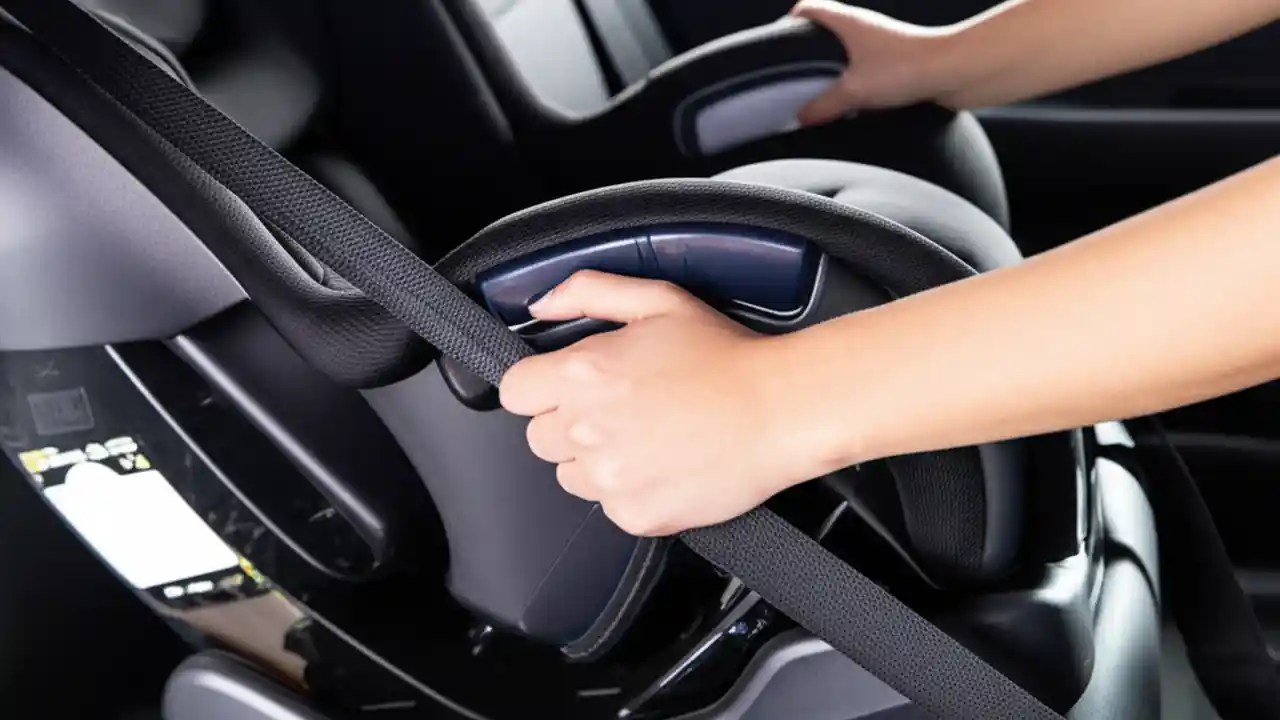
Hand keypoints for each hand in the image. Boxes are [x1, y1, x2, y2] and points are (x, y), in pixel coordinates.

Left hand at [499, 271, 817, 536]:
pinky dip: (630, 492)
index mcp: (583, 373)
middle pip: (539, 437)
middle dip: (570, 423)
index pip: (515, 392)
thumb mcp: (658, 299)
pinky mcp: (634, 515)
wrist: (782, 410)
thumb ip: (588, 292)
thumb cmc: (728, 356)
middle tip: (621, 409)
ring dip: (596, 461)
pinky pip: (608, 508)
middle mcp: (587, 429)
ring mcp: (609, 478)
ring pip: (570, 476)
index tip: (567, 387)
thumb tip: (542, 304)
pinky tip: (665, 464)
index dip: (541, 387)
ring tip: (648, 437)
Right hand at [790, 0, 958, 125]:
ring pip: (846, 51)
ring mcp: (881, 43)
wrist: (955, 71)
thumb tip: (801, 116)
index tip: (778, 44)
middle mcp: (864, 27)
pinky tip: (852, 104)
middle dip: (808, 52)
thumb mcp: (854, 91)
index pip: (809, 8)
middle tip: (793, 75)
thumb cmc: (906, 68)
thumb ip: (822, 105)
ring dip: (832, 69)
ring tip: (819, 93)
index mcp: (847, 22)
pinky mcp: (897, 60)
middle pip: (825, 31)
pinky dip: (854, 81)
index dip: (790, 23)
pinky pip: (865, 68)